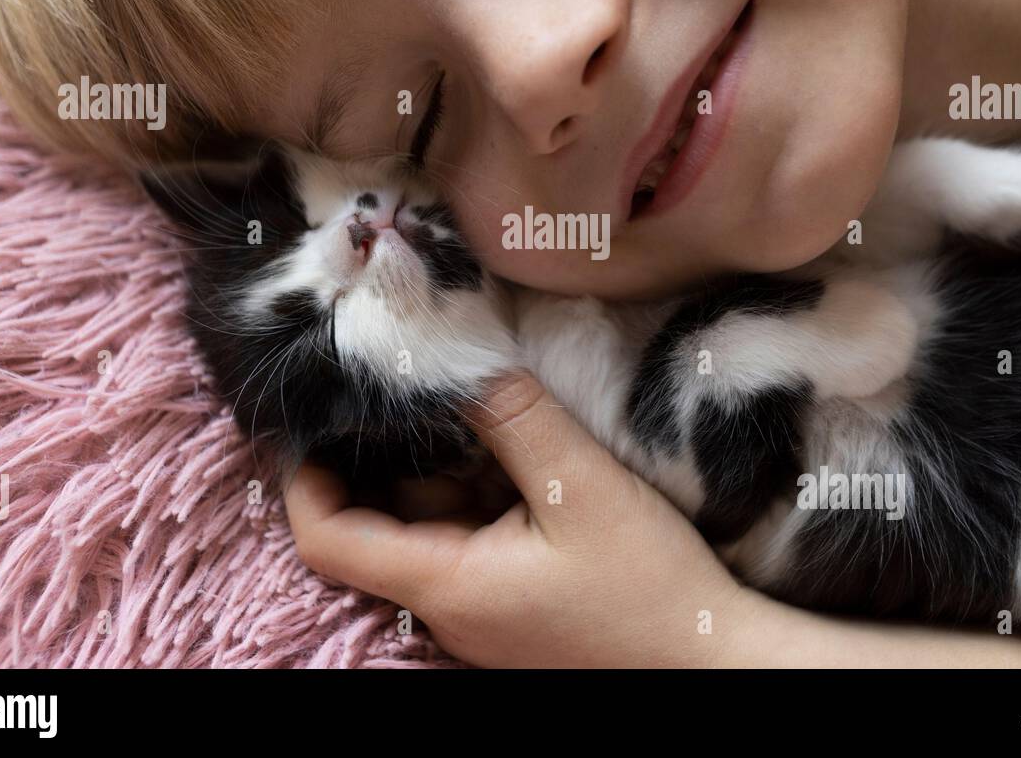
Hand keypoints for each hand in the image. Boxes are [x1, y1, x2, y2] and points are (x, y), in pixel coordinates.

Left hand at [285, 373, 755, 667]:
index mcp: (445, 583)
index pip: (328, 539)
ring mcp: (481, 607)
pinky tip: (518, 448)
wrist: (714, 663)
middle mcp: (449, 603)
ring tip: (475, 402)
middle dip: (390, 452)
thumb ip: (514, 418)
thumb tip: (458, 358)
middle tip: (410, 381)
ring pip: (433, 524)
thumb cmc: (649, 588)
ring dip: (446, 466)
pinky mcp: (514, 601)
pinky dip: (481, 489)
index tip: (315, 417)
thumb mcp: (581, 487)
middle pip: (380, 523)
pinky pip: (473, 537)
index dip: (306, 478)